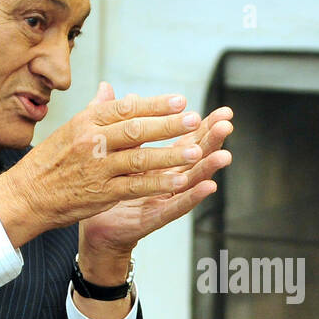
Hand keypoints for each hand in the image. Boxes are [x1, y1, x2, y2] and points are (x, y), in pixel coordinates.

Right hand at [0, 83, 209, 247]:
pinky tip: (180, 181)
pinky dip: (159, 182)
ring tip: (196, 152)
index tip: (181, 101)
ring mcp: (97, 167)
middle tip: (195, 120)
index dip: (155, 105)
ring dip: (170, 155)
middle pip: (136, 130)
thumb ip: (96, 109)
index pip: (126, 109)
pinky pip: (136, 186)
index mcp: (87, 122)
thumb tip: (110, 88)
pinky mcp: (102, 192)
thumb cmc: (51, 161)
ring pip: (140, 158)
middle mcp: (93, 141)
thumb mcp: (70, 129)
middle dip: (168, 125)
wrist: (28, 195)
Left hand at [79, 83, 232, 259]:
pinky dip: (192, 196)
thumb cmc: (105, 188)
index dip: (205, 126)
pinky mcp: (155, 217)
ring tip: (224, 155)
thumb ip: (124, 124)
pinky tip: (209, 187)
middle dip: (212, 141)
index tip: (224, 112)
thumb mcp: (114, 152)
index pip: (188, 140)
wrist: (92, 223)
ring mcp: (164, 198)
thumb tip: (128, 95)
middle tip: (227, 126)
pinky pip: (176, 206)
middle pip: (195, 157)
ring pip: (190, 180)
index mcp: (161, 161)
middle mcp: (168, 179)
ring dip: (208, 168)